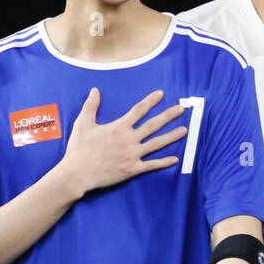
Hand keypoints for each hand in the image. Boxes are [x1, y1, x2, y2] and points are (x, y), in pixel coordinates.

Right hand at [62, 88, 187, 196]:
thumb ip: (91, 106)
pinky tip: (175, 159)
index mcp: (118, 127)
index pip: (139, 110)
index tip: (161, 94)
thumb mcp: (83, 124)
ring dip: (171, 136)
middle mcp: (129, 139)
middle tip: (181, 109)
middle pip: (153, 125)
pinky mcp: (132, 169)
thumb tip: (95, 90)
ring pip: (156, 144)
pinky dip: (163, 162)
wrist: (78, 173)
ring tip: (184, 130)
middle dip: (168, 116)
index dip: (151, 101)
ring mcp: (132, 155)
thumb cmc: (79, 148)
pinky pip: (151, 165)